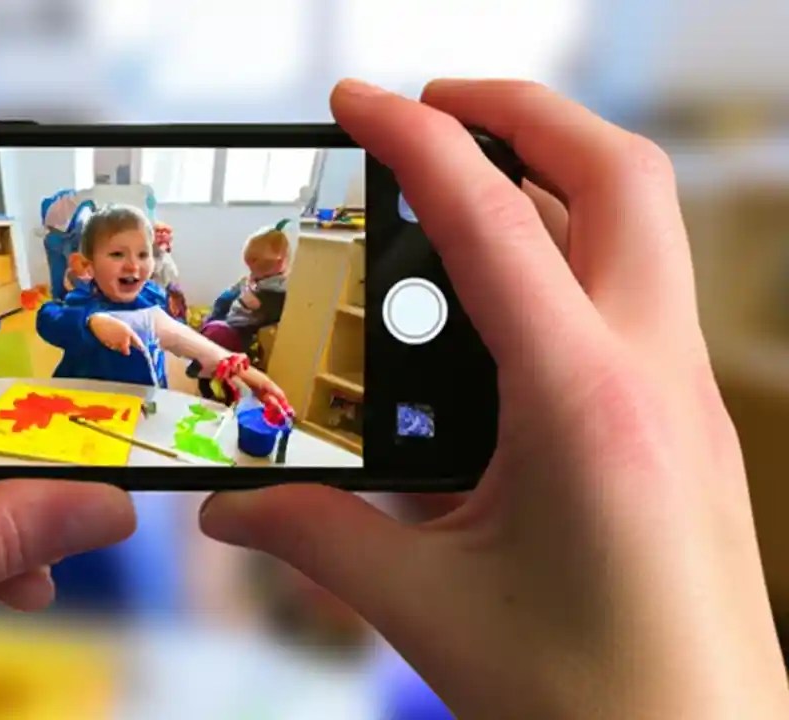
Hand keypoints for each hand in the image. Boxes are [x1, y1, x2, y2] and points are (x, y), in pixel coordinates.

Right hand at [200, 79, 788, 717]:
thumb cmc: (597, 703)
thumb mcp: (427, 608)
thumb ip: (315, 537)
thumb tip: (231, 507)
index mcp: (587, 406)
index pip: (491, 225)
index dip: (414, 141)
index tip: (360, 101)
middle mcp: (654, 378)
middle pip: (616, 176)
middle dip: (521, 112)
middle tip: (430, 108)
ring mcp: (683, 398)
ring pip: (636, 230)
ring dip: (547, 185)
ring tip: (449, 200)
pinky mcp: (681, 426)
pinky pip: (630, 299)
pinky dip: (561, 266)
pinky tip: (486, 322)